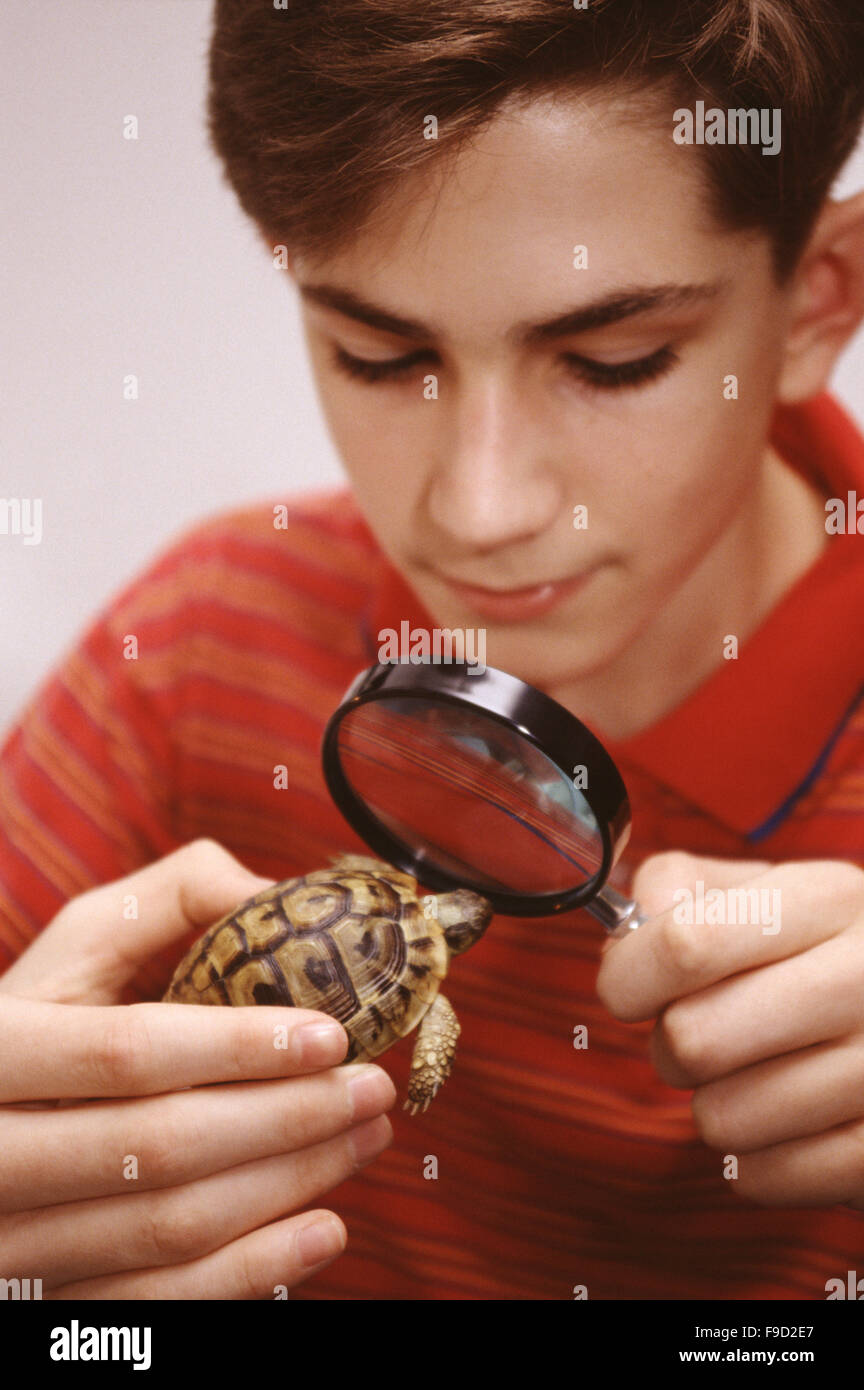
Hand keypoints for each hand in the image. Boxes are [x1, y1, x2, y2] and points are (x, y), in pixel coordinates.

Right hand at [0, 840, 394, 1297]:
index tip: (332, 1036)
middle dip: (287, 1118)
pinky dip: (253, 1271)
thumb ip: (172, 899)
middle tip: (371, 1088)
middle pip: (160, 1148)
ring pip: (171, 1228)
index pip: (126, 1054)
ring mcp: (14, 1240)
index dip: (237, 1046)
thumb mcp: (82, 943)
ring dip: (290, 1183)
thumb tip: (274, 897)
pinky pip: (159, 1304)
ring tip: (365, 1134)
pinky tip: (326, 1228)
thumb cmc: (47, 1016)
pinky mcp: (49, 1297)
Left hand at [597, 850, 863, 1209]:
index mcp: (829, 901)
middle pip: (693, 1039)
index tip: (628, 988)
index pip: (687, 944)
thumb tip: (630, 932)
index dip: (629, 976)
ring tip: (755, 1073)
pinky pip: (763, 1177)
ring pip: (722, 1118)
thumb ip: (678, 886)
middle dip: (669, 1044)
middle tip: (696, 1034)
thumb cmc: (815, 950)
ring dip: (716, 1103)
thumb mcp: (761, 891)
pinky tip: (786, 1121)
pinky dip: (756, 1159)